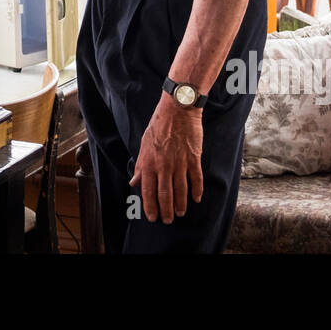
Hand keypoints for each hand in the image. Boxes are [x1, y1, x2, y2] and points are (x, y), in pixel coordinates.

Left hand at [129, 93, 203, 223]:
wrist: (177, 109)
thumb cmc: (159, 125)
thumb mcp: (144, 144)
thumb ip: (140, 166)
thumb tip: (134, 182)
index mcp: (149, 162)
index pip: (148, 191)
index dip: (150, 206)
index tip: (152, 217)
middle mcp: (163, 165)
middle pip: (165, 194)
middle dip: (166, 210)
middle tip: (168, 220)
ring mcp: (179, 163)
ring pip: (180, 190)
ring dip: (180, 204)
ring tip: (180, 213)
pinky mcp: (193, 158)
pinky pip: (196, 179)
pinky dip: (196, 191)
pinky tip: (196, 198)